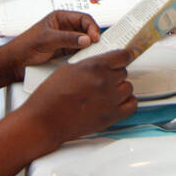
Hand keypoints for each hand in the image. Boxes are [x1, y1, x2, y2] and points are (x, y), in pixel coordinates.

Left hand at [5, 10, 101, 78]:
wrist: (15, 63)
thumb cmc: (24, 46)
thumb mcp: (47, 39)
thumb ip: (67, 39)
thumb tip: (85, 39)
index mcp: (60, 18)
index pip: (82, 18)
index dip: (91, 26)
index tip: (94, 37)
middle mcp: (64, 27)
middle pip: (85, 29)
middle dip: (92, 35)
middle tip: (96, 44)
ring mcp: (65, 40)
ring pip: (84, 40)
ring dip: (89, 45)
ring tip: (91, 50)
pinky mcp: (65, 51)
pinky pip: (79, 50)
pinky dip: (84, 53)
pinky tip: (84, 56)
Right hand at [22, 49, 137, 145]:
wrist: (44, 120)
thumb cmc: (50, 96)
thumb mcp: (68, 69)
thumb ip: (89, 64)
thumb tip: (101, 62)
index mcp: (94, 67)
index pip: (123, 56)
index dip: (124, 56)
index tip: (125, 57)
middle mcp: (104, 82)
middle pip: (124, 72)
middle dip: (115, 74)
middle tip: (104, 78)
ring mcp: (109, 100)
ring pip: (128, 88)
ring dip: (120, 88)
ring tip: (107, 91)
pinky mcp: (110, 116)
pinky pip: (132, 105)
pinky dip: (127, 102)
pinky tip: (118, 101)